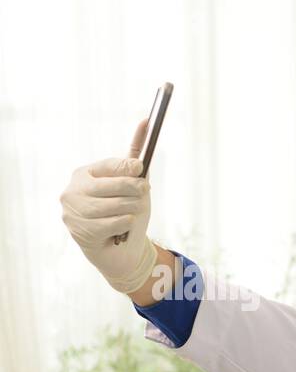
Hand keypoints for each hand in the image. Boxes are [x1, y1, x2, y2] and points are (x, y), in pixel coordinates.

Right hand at [60, 119, 157, 293]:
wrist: (120, 250)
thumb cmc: (127, 212)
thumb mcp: (134, 185)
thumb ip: (135, 159)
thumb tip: (146, 121)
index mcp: (85, 174)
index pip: (108, 165)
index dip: (127, 167)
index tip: (140, 170)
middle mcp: (74, 189)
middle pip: (113, 185)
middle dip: (134, 190)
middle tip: (142, 194)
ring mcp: (74, 210)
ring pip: (114, 205)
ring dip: (131, 209)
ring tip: (133, 212)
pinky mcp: (79, 230)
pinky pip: (112, 223)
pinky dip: (124, 224)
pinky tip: (125, 226)